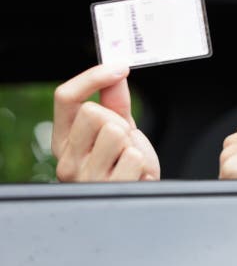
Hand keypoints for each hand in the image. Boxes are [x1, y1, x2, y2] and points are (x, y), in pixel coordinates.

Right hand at [52, 64, 159, 181]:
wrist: (140, 195)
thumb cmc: (125, 163)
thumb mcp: (119, 127)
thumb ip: (115, 101)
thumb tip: (116, 73)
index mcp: (64, 141)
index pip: (66, 97)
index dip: (92, 77)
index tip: (119, 69)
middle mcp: (67, 161)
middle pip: (93, 112)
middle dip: (119, 120)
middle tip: (124, 140)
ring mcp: (85, 178)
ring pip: (115, 132)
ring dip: (131, 143)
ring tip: (128, 158)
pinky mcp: (107, 191)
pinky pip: (132, 156)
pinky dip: (142, 163)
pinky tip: (135, 174)